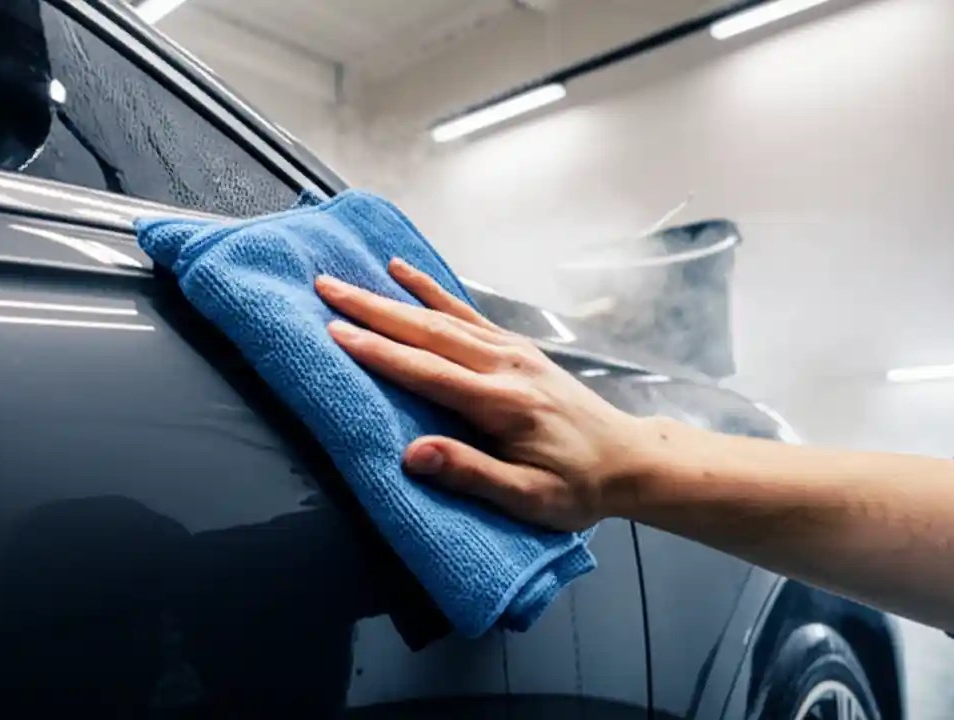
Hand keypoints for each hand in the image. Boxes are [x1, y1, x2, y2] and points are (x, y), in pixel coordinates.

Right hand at [315, 259, 645, 531]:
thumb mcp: (528, 498)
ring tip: (351, 278)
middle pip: (428, 331)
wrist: (627, 460)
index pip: (427, 371)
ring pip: (443, 316)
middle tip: (325, 287)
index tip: (334, 330)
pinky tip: (406, 273)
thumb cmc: (576, 487)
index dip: (378, 351)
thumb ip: (471, 474)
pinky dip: (433, 290)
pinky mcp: (517, 349)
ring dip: (393, 296)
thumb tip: (413, 455)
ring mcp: (512, 352)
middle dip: (373, 309)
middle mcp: (505, 366)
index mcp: (502, 403)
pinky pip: (466, 313)